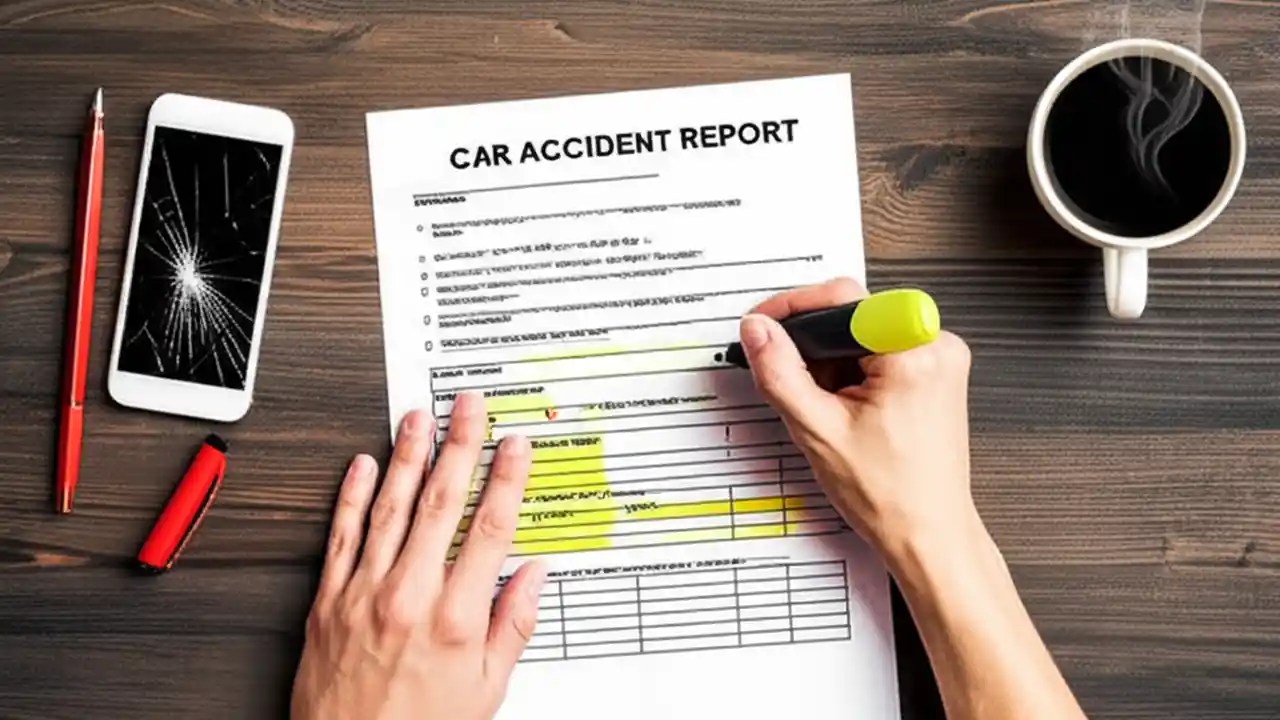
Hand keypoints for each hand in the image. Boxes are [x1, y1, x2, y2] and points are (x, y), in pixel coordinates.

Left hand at [292, 392, 544, 719]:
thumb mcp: (487, 689)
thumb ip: (513, 627)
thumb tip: (535, 578)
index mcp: (457, 618)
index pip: (490, 528)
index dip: (506, 478)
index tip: (515, 446)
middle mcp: (409, 596)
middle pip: (441, 503)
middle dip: (459, 446)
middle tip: (467, 407)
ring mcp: (364, 594)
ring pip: (389, 507)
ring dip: (406, 456)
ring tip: (417, 419)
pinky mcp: (328, 602)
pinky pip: (341, 536)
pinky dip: (350, 496)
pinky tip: (360, 465)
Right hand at [739, 278, 978, 563]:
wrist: (928, 534)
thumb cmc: (890, 495)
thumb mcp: (817, 430)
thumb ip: (780, 372)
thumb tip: (757, 331)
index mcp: (914, 354)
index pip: (842, 297)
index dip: (795, 309)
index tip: (767, 327)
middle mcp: (937, 346)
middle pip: (854, 314)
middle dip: (817, 348)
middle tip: (806, 389)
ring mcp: (942, 358)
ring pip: (866, 333)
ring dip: (836, 362)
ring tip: (834, 408)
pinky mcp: (937, 371)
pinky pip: (884, 349)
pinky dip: (857, 372)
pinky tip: (852, 408)